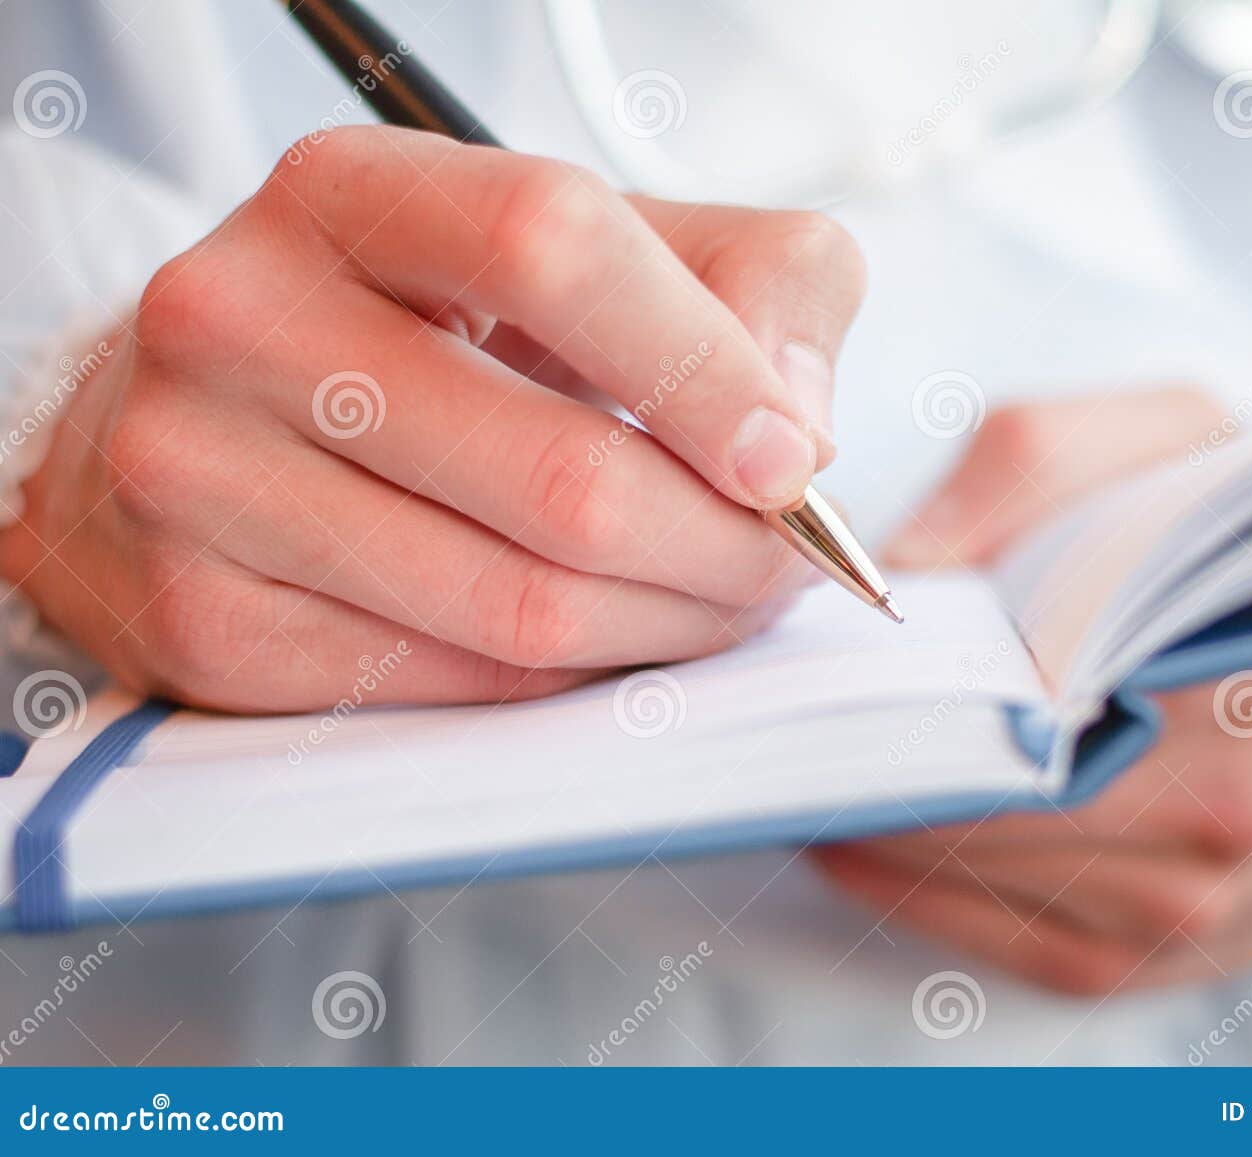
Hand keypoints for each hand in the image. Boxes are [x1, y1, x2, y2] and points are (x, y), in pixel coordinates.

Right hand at [0, 126, 865, 710]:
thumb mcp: (592, 252)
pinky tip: (608, 636)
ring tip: (720, 602)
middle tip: (783, 563)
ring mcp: (199, 475)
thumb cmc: (435, 334)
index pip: (553, 245)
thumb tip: (794, 435)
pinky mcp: (201, 616)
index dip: (705, 367)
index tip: (792, 458)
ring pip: (521, 605)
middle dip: (724, 545)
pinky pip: (460, 683)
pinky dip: (572, 677)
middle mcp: (241, 319)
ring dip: (669, 624)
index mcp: (347, 192)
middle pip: (561, 475)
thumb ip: (744, 285)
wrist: (214, 429)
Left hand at [813, 392, 1251, 994]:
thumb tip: (898, 561)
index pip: (1045, 688)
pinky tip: (863, 830)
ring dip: (878, 821)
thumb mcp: (1183, 446)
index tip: (840, 652)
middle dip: (882, 752)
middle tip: (798, 709)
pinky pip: (990, 936)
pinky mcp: (1140, 963)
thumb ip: (1038, 462)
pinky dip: (908, 883)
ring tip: (818, 756)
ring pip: (975, 875)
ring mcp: (1188, 907)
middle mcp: (1233, 809)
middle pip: (992, 796)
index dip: (924, 675)